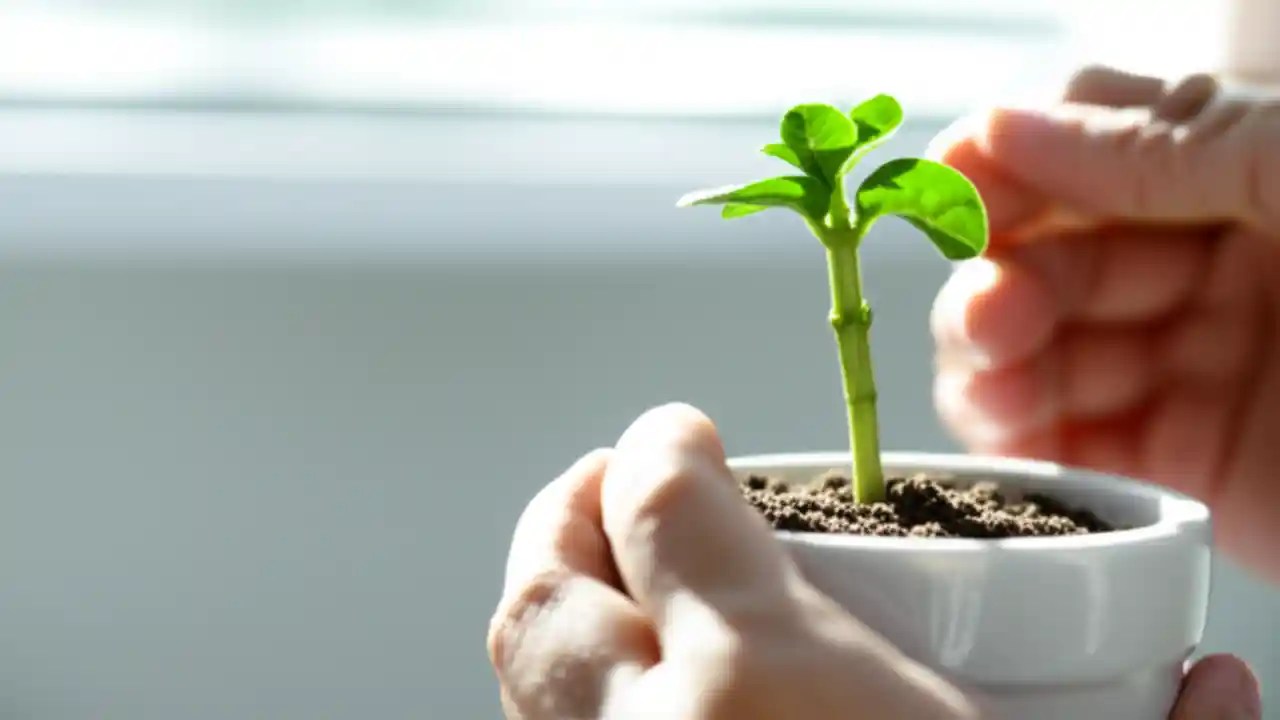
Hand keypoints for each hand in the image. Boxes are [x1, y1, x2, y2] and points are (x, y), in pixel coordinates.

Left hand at [488, 403, 1258, 717]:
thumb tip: (1216, 686)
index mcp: (763, 689)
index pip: (660, 502)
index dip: (659, 448)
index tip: (680, 436)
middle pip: (543, 590)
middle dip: (566, 516)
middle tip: (615, 489)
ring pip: (522, 687)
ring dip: (554, 618)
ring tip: (608, 589)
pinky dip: (568, 719)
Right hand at [928, 65, 1279, 582]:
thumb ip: (1162, 147)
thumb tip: (1007, 124)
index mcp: (1253, 167)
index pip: (1092, 145)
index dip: (1010, 162)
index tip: (949, 186)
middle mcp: (1218, 258)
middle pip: (1055, 253)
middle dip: (1001, 273)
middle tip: (989, 303)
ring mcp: (1202, 360)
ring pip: (1049, 347)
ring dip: (995, 359)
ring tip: (995, 372)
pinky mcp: (1195, 462)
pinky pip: (1081, 442)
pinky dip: (1026, 440)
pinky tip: (1009, 431)